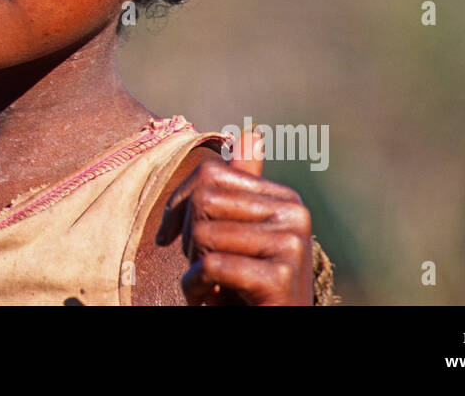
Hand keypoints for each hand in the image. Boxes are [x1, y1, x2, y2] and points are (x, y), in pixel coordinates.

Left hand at [155, 126, 313, 304]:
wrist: (273, 329)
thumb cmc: (246, 287)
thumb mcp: (238, 235)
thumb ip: (241, 189)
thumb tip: (251, 134)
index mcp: (283, 199)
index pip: (210, 175)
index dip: (178, 205)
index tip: (169, 236)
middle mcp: (294, 214)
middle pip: (205, 200)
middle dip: (189, 238)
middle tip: (202, 268)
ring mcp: (292, 244)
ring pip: (205, 234)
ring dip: (193, 267)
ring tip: (211, 285)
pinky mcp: (282, 276)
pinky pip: (212, 266)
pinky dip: (197, 288)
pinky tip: (212, 300)